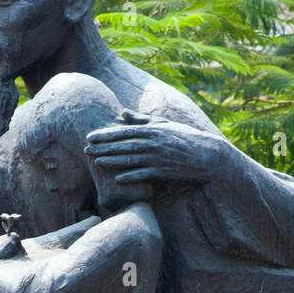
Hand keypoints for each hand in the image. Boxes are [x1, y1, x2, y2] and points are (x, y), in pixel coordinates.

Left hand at [85, 108, 222, 200]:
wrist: (208, 155)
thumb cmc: (185, 138)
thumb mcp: (164, 125)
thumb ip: (143, 120)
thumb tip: (124, 113)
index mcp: (152, 130)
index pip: (124, 132)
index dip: (105, 135)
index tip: (89, 137)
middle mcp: (153, 142)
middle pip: (123, 145)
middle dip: (103, 148)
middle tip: (85, 150)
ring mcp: (159, 157)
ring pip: (131, 159)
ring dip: (112, 161)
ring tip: (96, 162)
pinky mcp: (165, 171)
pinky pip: (145, 174)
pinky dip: (132, 176)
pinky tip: (118, 179)